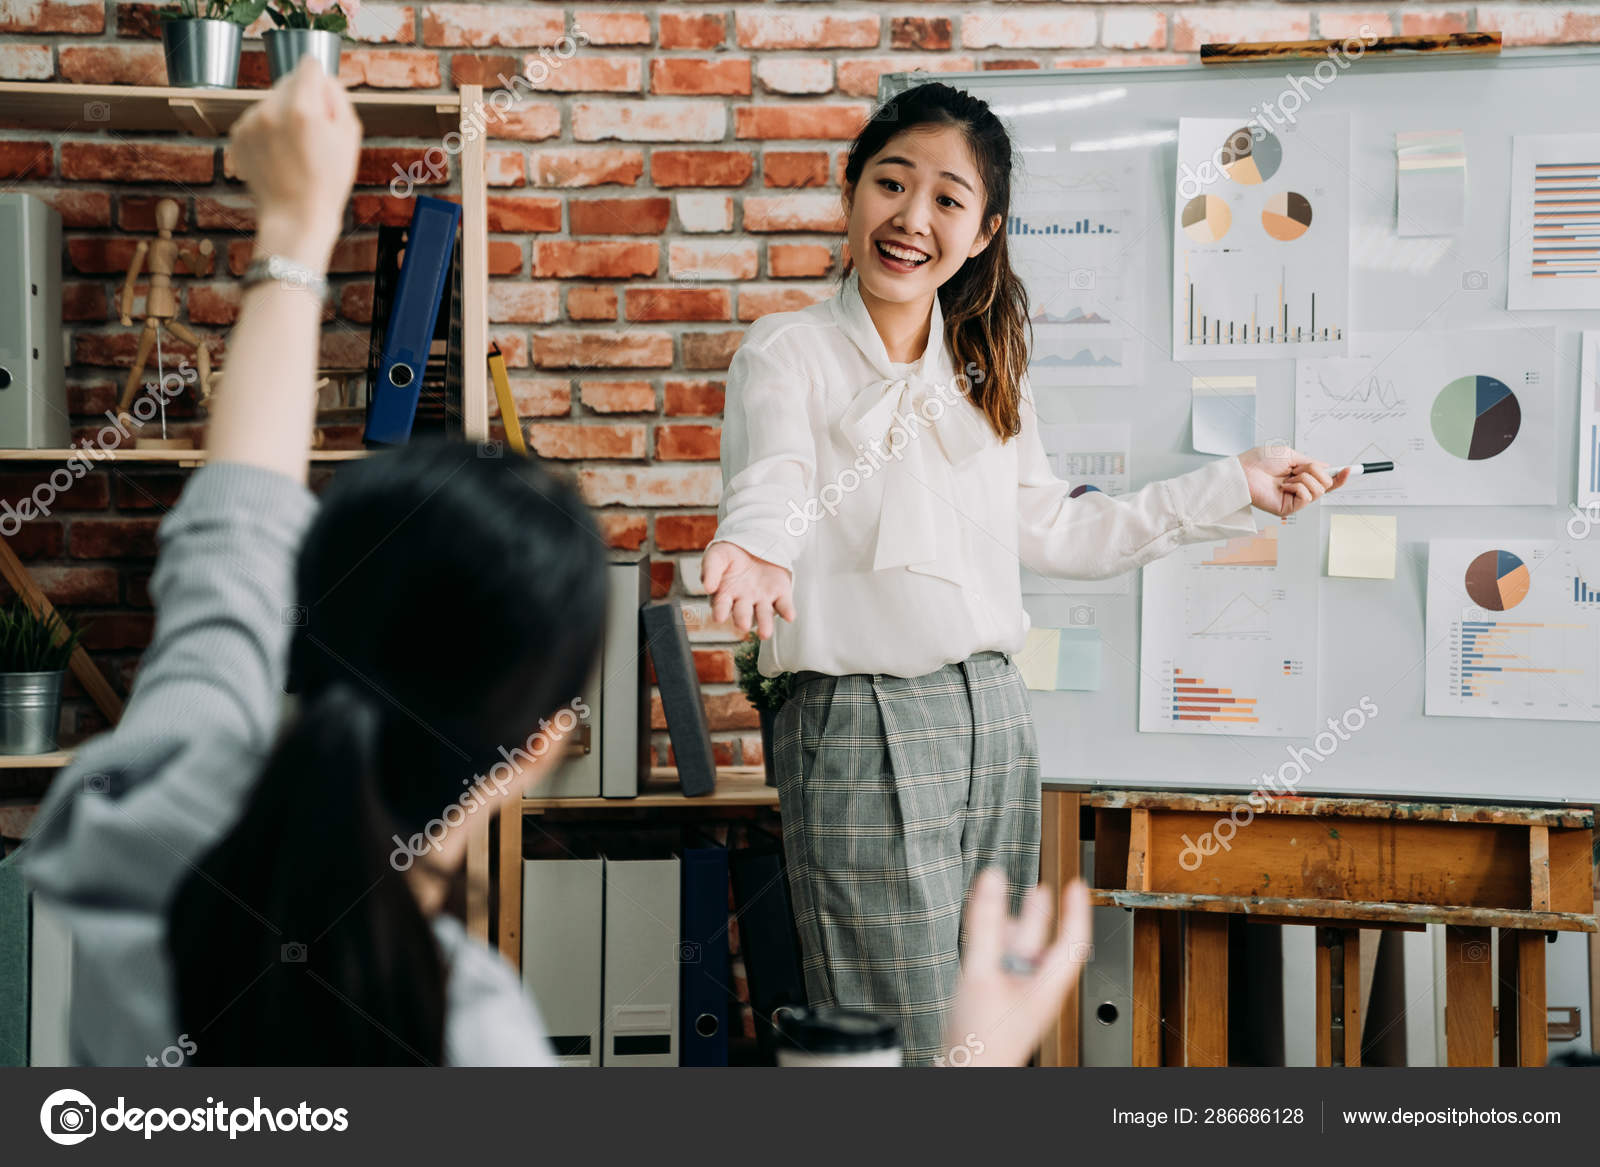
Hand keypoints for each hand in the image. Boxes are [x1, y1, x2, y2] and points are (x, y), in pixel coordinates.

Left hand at [229, 55, 361, 270]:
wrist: (294, 217)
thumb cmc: (327, 183)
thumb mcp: (350, 139)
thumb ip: (339, 99)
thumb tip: (323, 78)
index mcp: (303, 109)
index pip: (309, 65)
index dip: (320, 79)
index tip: (324, 98)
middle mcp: (271, 110)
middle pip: (289, 81)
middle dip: (302, 99)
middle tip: (312, 135)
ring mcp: (250, 122)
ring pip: (271, 100)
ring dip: (283, 115)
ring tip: (294, 150)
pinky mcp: (237, 135)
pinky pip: (256, 118)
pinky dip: (267, 130)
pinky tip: (279, 156)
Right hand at [701, 541, 795, 638]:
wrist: (753, 540)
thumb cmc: (730, 554)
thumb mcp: (716, 556)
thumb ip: (710, 570)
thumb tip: (707, 587)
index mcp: (726, 593)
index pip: (721, 605)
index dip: (720, 611)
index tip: (719, 617)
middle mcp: (744, 600)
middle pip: (743, 613)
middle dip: (742, 620)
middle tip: (742, 625)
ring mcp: (762, 598)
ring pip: (764, 615)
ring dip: (765, 624)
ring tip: (765, 633)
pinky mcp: (780, 593)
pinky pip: (783, 605)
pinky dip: (786, 611)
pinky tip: (789, 616)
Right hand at [937, 868, 1091, 1066]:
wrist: (966, 1074)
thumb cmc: (981, 1038)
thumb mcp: (982, 970)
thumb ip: (985, 923)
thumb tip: (992, 880)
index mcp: (1048, 985)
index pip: (1073, 941)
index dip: (1076, 909)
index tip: (1075, 884)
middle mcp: (1037, 991)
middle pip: (1047, 946)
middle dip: (1045, 915)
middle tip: (1045, 888)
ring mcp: (1018, 999)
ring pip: (1022, 956)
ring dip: (1016, 927)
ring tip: (1011, 904)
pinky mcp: (1000, 1005)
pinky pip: (1004, 967)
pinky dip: (996, 945)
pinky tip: (984, 934)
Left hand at [1237, 444, 1349, 517]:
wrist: (1244, 471)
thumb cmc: (1259, 461)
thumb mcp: (1290, 454)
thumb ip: (1310, 462)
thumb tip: (1326, 467)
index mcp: (1299, 476)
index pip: (1324, 480)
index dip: (1339, 476)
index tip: (1350, 469)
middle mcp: (1298, 489)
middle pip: (1326, 484)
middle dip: (1315, 471)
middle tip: (1296, 469)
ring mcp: (1294, 499)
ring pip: (1319, 489)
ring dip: (1305, 478)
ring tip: (1287, 477)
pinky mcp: (1289, 508)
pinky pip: (1308, 496)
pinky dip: (1298, 486)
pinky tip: (1284, 486)